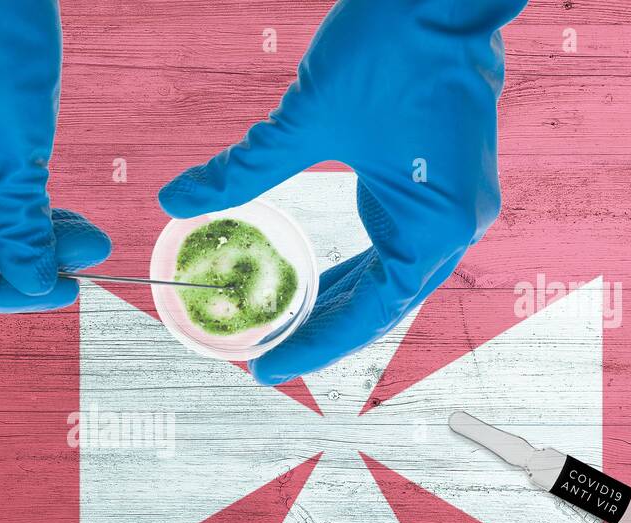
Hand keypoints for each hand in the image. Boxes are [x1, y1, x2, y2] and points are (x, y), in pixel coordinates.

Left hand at [159, 0, 525, 382]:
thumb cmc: (389, 46)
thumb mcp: (305, 118)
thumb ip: (242, 169)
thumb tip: (175, 199)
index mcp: (432, 227)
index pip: (368, 315)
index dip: (313, 346)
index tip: (264, 368)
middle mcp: (454, 228)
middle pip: (382, 306)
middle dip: (322, 332)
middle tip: (265, 356)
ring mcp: (455, 207)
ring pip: (391, 280)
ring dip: (340, 303)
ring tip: (285, 327)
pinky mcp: (444, 185)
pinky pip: (398, 246)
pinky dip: (359, 268)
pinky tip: (320, 281)